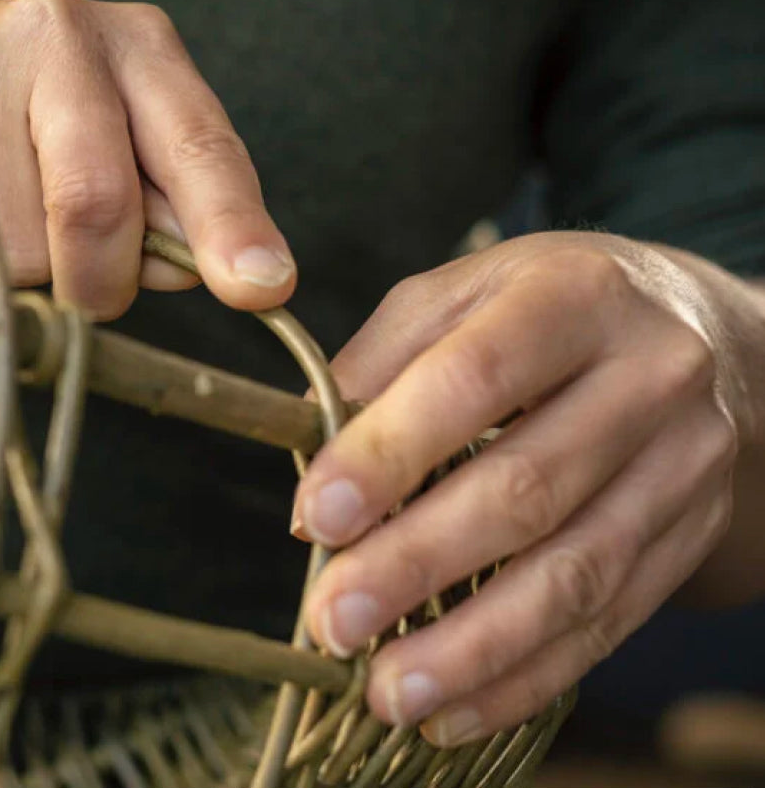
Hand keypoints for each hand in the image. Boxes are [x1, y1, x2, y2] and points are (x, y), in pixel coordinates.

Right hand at [0, 0, 294, 316]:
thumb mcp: (115, 152)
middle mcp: (65, 36)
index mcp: (140, 46)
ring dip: (27, 273)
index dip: (231, 224)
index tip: (264, 286)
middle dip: (100, 282)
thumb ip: (167, 209)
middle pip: (100, 203)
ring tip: (0, 212)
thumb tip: (198, 267)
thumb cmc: (19, 136)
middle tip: (91, 291)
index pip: (201, 145)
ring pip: (29, 249)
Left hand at [293, 232, 752, 746]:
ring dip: (472, 647)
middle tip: (334, 620)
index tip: (316, 517)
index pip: (475, 379)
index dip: (390, 453)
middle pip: (528, 488)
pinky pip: (608, 622)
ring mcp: (683, 463)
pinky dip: (525, 677)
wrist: (694, 332)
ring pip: (575, 574)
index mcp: (574, 297)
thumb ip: (382, 365)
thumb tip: (312, 474)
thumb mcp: (461, 297)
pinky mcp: (690, 535)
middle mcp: (648, 377)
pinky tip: (455, 710)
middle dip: (418, 565)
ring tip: (389, 691)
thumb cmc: (542, 312)